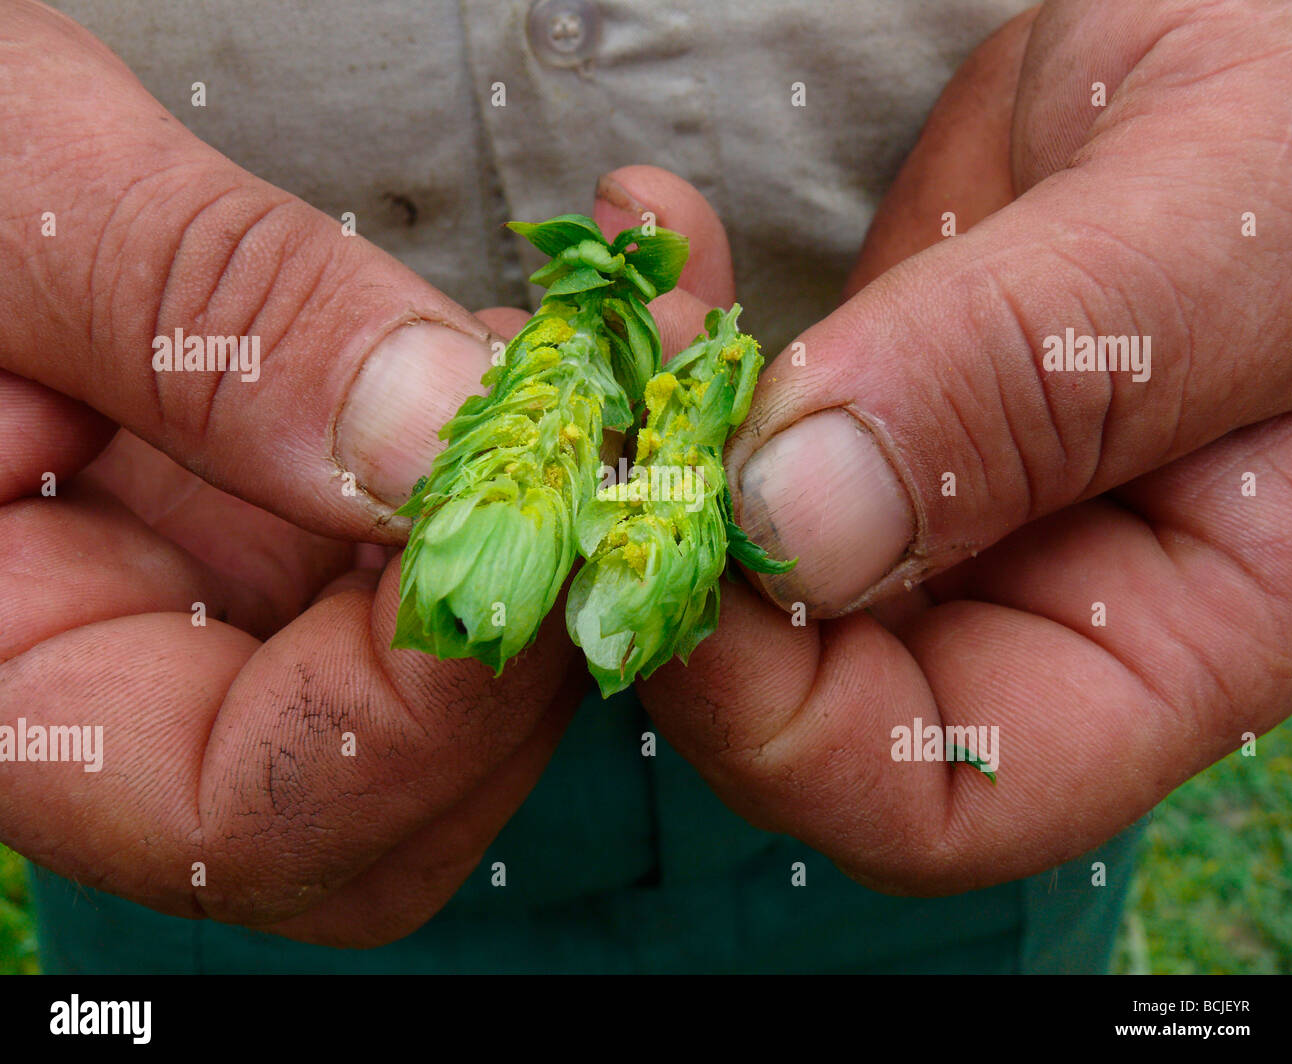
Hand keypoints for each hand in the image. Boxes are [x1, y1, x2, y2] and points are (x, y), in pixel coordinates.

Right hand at [0, 0, 588, 946]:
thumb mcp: (19, 205)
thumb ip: (210, 325)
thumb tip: (437, 436)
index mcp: (26, 679)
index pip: (259, 817)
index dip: (426, 716)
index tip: (533, 532)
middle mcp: (164, 668)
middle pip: (413, 779)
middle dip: (548, 622)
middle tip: (614, 436)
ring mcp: (261, 594)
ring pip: (484, 660)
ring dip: (584, 519)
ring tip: (617, 353)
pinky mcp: (330, 506)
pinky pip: (485, 533)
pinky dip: (562, 443)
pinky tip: (594, 328)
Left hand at [631, 0, 1291, 892]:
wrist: (1285, 17)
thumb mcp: (1222, 232)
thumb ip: (1024, 382)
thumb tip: (795, 528)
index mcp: (1169, 631)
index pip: (947, 791)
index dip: (786, 731)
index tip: (676, 573)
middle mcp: (1038, 593)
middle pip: (800, 688)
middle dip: (673, 575)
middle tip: (589, 427)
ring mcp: (944, 498)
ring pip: (742, 555)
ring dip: (643, 451)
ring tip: (591, 321)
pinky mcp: (879, 398)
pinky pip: (741, 421)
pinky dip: (674, 345)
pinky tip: (652, 227)